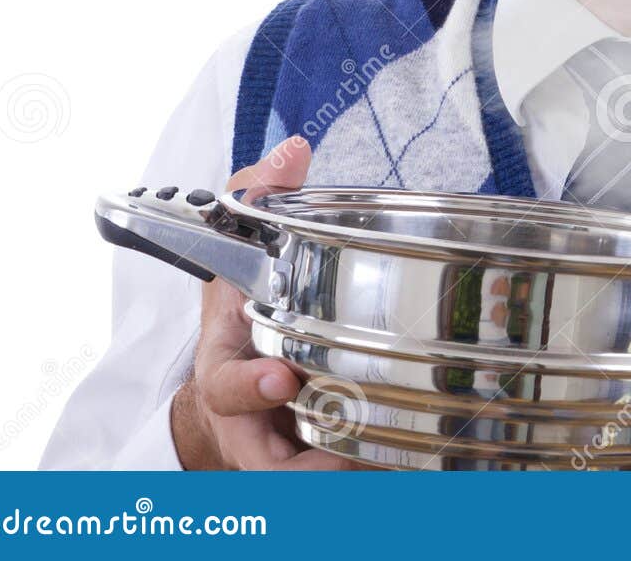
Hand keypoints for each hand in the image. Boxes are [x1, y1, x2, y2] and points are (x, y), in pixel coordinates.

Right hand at [170, 135, 367, 469]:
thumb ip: (260, 194)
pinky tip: (406, 467)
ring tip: (391, 467)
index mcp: (226, 363)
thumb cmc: (238, 305)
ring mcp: (276, 444)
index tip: (280, 380)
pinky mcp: (307, 463)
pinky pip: (332, 481)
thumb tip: (293, 149)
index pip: (225, 384)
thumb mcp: (239, 246)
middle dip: (306, 461)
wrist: (232, 366)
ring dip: (344, 476)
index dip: (249, 386)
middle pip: (264, 457)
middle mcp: (246, 415)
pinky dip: (363, 477)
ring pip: (301, 480)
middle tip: (351, 451)